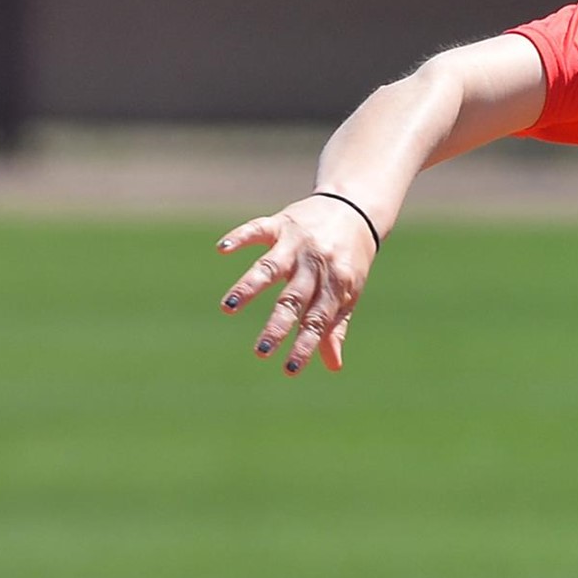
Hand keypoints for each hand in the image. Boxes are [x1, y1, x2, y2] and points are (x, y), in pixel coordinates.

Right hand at [217, 194, 379, 374]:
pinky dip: (240, 237)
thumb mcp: (348, 292)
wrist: (354, 207)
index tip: (289, 369)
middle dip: (278, 325)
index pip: (318, 321)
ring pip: (270, 267)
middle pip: (293, 299)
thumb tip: (333, 366)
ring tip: (228, 307)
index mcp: (336, 285)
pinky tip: (222, 249)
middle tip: (261, 350)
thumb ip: (335, 327)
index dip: (305, 346)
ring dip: (249, 287)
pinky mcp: (281, 223)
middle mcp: (316, 264)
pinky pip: (258, 229)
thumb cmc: (350, 258)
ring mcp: (297, 243)